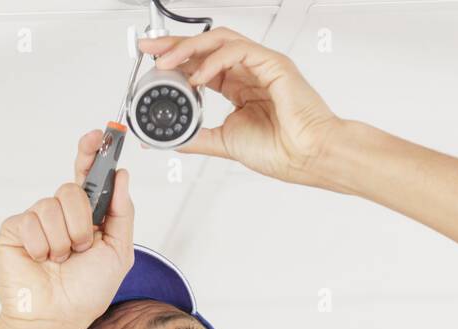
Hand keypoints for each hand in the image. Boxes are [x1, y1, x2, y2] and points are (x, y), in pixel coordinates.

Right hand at [0, 129, 134, 328]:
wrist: (56, 317)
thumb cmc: (87, 292)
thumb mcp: (118, 252)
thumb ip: (121, 212)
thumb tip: (122, 175)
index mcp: (87, 216)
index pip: (87, 176)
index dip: (91, 153)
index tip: (99, 134)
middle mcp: (61, 214)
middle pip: (71, 190)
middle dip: (81, 224)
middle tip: (79, 250)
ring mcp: (37, 220)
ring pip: (51, 205)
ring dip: (61, 240)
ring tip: (58, 261)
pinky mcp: (15, 229)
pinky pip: (30, 221)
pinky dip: (39, 245)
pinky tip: (39, 260)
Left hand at [136, 27, 343, 186]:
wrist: (308, 157)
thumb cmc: (281, 151)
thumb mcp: (225, 142)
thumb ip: (197, 137)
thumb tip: (169, 139)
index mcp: (239, 87)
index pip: (201, 64)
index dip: (175, 60)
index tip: (151, 63)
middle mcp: (249, 72)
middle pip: (206, 46)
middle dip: (174, 44)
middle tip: (149, 47)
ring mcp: (262, 65)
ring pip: (220, 40)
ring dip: (189, 47)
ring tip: (166, 61)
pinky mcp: (273, 63)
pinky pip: (238, 51)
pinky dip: (214, 61)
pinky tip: (198, 78)